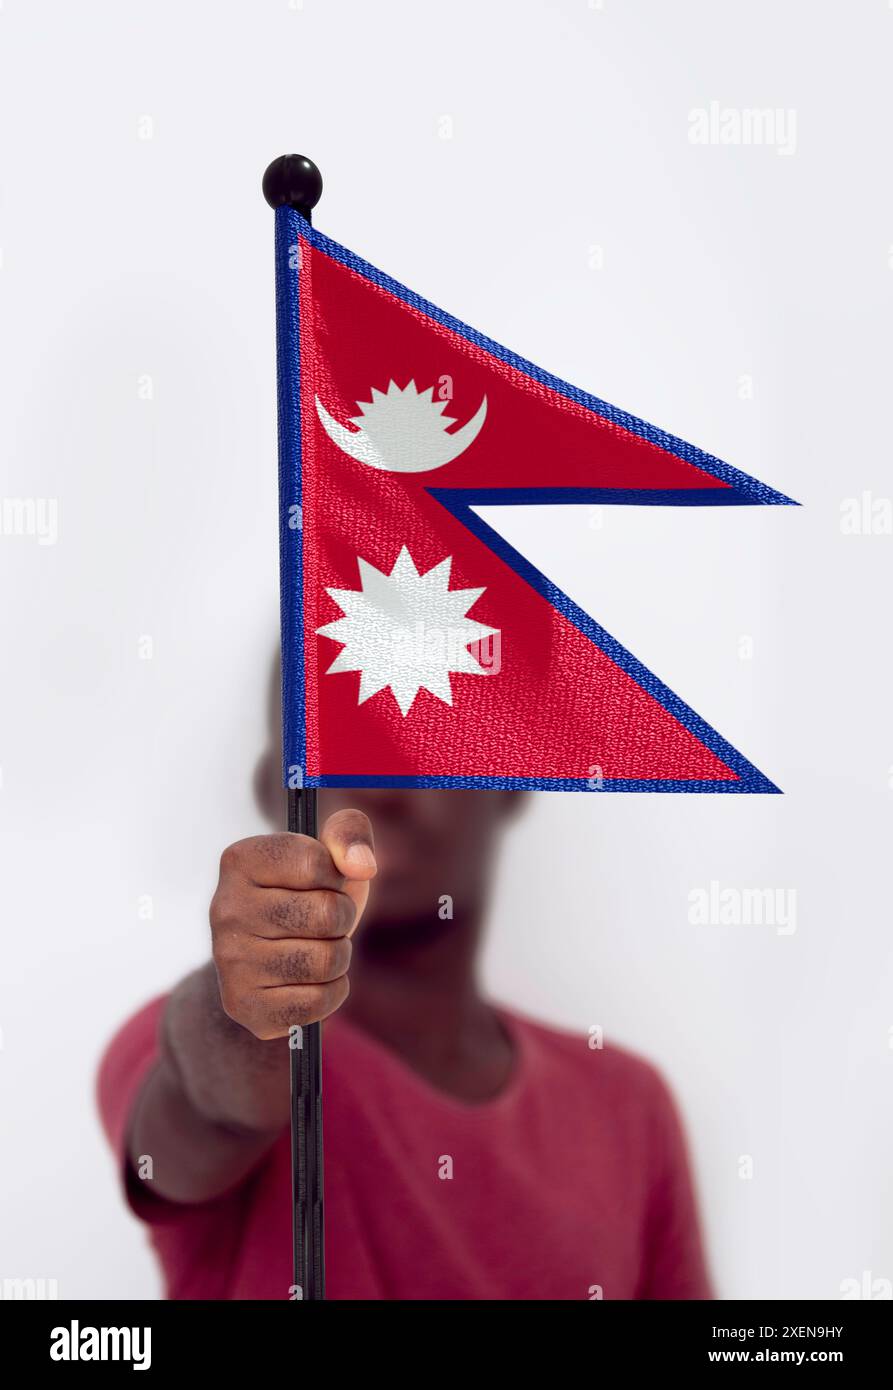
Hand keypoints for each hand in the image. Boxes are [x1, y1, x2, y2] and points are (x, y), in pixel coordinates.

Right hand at [210, 811, 375, 1039]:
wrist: (267, 964)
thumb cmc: (306, 897)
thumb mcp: (329, 855)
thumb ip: (349, 833)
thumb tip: (362, 867)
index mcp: (240, 860)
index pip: (316, 862)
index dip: (336, 876)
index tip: (322, 881)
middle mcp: (224, 908)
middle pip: (327, 914)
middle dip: (342, 919)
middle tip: (325, 921)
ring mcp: (229, 959)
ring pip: (326, 961)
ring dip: (339, 957)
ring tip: (318, 949)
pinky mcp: (243, 1004)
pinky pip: (318, 1002)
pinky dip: (331, 993)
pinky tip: (311, 983)